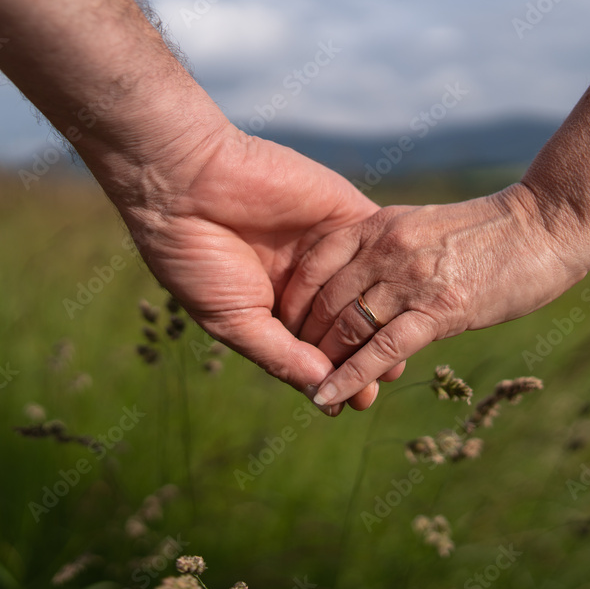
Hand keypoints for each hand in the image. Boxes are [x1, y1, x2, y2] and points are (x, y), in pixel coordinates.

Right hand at [108, 123, 401, 412]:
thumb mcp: (233, 319)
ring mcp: (327, 246)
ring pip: (367, 289)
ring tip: (395, 356)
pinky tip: (402, 302)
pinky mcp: (344, 213)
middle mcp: (305, 278)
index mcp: (274, 304)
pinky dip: (390, 273)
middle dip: (363, 354)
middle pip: (346, 323)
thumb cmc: (196, 257)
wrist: (187, 185)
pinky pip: (377, 247)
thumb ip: (280, 355)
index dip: (334, 374)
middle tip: (381, 383)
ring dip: (381, 321)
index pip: (313, 347)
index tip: (355, 403)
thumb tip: (325, 391)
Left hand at [281, 184, 588, 407]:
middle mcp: (385, 249)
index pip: (313, 264)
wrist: (546, 223)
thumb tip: (361, 282)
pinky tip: (330, 397)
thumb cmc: (490, 229)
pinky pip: (384, 349)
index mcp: (378, 225)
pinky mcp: (440, 309)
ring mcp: (411, 279)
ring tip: (312, 389)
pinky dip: (351, 376)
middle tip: (296, 367)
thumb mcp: (422, 225)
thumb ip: (387, 249)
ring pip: (348, 326)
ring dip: (324, 363)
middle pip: (325, 301)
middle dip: (305, 340)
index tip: (286, 326)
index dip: (293, 300)